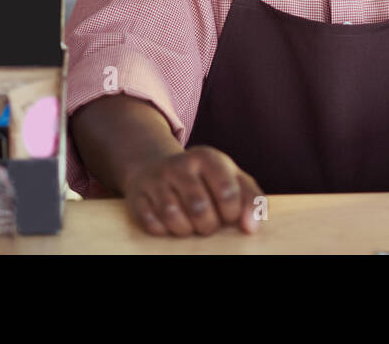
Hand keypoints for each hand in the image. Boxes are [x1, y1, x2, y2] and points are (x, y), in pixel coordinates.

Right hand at [122, 146, 264, 236]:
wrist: (156, 167)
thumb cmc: (204, 179)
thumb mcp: (232, 178)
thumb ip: (251, 199)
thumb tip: (251, 228)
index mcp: (207, 157)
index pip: (228, 193)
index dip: (232, 213)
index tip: (228, 215)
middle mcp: (180, 164)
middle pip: (199, 208)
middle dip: (208, 225)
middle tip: (208, 223)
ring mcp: (156, 180)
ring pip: (173, 217)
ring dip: (186, 230)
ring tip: (190, 225)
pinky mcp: (137, 197)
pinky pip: (152, 224)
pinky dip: (164, 231)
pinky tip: (169, 223)